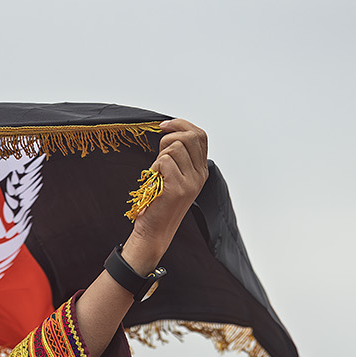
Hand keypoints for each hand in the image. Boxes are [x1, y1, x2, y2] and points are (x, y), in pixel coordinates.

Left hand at [124, 118, 209, 271]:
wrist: (154, 231)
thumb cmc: (159, 203)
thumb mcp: (173, 175)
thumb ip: (176, 156)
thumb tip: (170, 133)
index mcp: (201, 170)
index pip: (200, 135)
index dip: (181, 124)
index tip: (164, 126)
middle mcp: (200, 175)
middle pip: (190, 136)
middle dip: (169, 137)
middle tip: (157, 152)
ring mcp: (191, 182)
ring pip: (175, 147)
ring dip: (159, 156)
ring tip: (156, 173)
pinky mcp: (177, 188)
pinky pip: (164, 161)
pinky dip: (154, 167)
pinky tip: (154, 180)